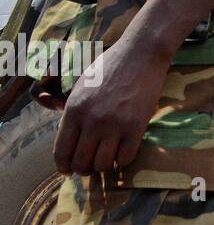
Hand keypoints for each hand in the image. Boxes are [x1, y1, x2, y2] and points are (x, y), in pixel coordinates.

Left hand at [53, 37, 169, 175]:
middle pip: (81, 162)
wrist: (141, 53)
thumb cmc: (110, 67)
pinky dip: (122, 161)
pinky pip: (126, 158)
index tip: (67, 170)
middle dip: (83, 169)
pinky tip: (122, 153)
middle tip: (89, 167)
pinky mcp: (137, 126)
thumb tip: (70, 140)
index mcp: (73, 110)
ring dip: (102, 167)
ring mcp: (115, 125)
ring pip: (102, 164)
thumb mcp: (81, 87)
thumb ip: (73, 113)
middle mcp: (92, 121)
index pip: (61, 152)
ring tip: (106, 160)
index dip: (63, 166)